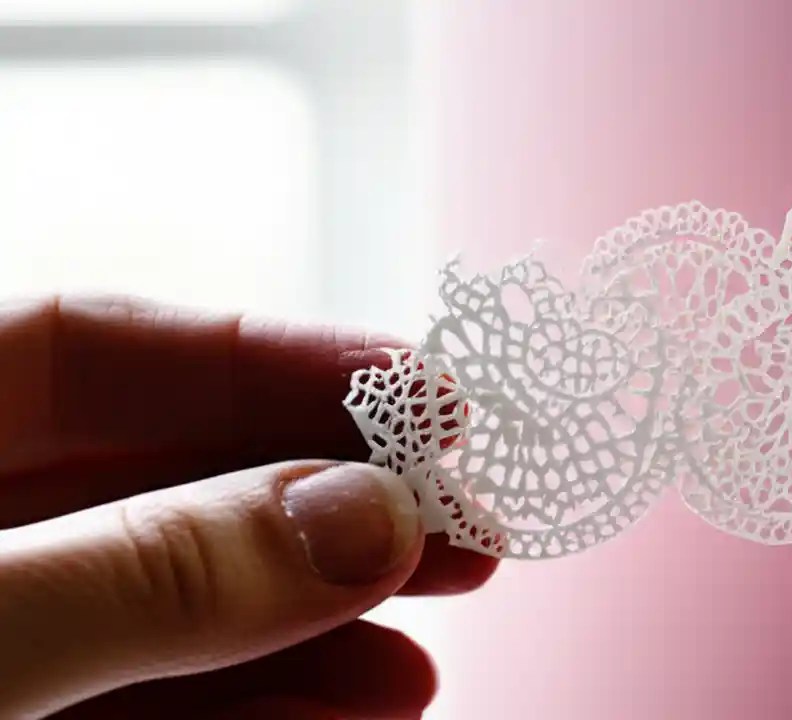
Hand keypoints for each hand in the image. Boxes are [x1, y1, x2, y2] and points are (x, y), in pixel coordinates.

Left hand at [0, 297, 498, 719]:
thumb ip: (156, 569)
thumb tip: (366, 517)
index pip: (88, 349)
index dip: (266, 355)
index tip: (418, 382)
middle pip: (162, 481)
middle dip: (324, 497)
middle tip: (459, 516)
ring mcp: (2, 639)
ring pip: (176, 607)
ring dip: (321, 615)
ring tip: (438, 620)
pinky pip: (148, 711)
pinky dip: (262, 709)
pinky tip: (361, 705)